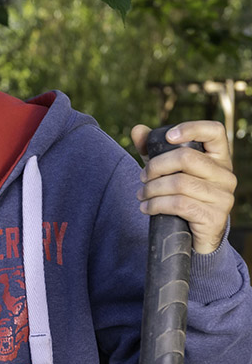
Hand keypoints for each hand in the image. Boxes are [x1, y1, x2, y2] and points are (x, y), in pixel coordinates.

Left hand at [131, 121, 235, 253]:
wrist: (195, 235)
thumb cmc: (182, 196)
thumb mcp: (167, 171)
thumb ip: (152, 150)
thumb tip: (137, 130)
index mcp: (218, 158)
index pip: (215, 131)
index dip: (191, 128)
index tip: (167, 136)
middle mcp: (225, 175)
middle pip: (186, 157)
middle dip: (156, 167)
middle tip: (143, 177)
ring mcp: (223, 197)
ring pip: (180, 183)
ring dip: (152, 189)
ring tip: (142, 195)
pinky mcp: (215, 217)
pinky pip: (180, 204)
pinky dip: (156, 205)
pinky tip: (146, 208)